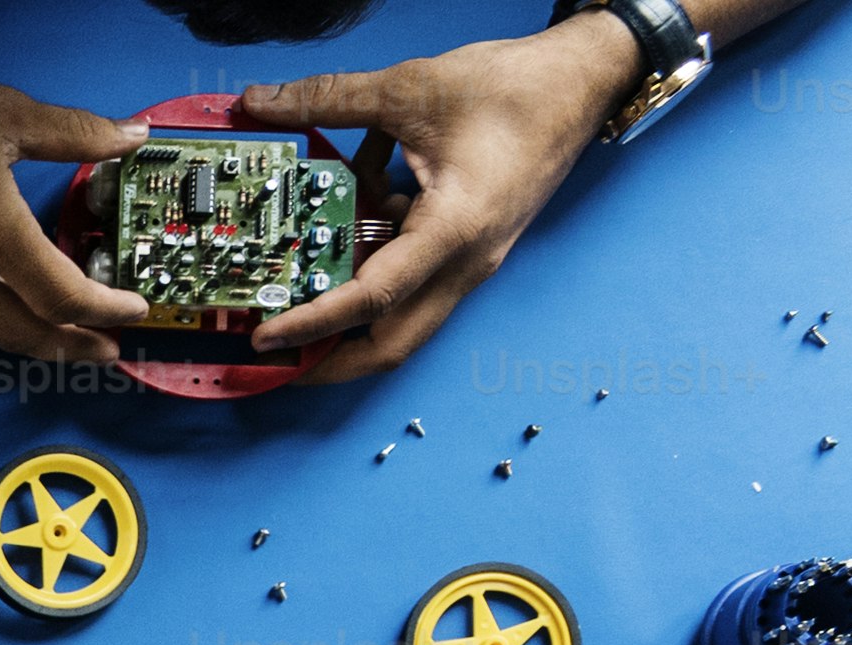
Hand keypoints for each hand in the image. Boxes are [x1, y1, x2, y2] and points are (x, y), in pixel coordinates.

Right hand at [0, 19, 155, 362]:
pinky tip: (0, 304)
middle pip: (22, 334)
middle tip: (103, 350)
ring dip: (24, 339)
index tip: (132, 312)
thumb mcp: (9, 114)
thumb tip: (131, 136)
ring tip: (57, 334)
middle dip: (69, 347)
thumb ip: (78, 133)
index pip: (62, 295)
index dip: (105, 310)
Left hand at [236, 26, 640, 380]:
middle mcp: (467, 260)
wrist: (586, 78)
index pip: (372, 298)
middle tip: (271, 357)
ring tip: (292, 298)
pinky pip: (413, 280)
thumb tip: (265, 100)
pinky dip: (372, 269)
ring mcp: (471, 259)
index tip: (264, 337)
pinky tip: (347, 229)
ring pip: (401, 316)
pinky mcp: (468, 246)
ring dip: (347, 314)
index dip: (312, 323)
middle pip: (390, 343)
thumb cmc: (520, 86)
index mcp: (455, 229)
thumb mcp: (412, 87)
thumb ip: (331, 98)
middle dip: (328, 359)